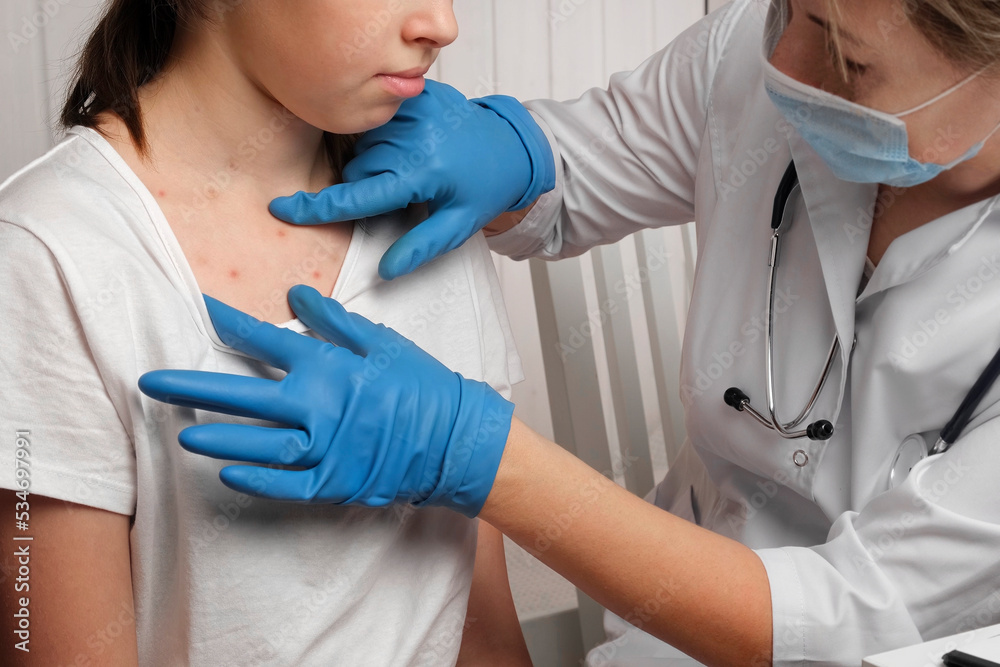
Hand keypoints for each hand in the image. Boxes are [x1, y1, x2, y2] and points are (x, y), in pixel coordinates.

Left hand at [137, 286, 514, 517]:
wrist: (456, 438)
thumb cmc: (422, 385)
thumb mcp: (381, 342)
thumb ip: (333, 319)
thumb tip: (295, 293)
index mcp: (328, 366)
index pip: (265, 340)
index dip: (228, 322)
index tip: (198, 308)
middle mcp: (319, 406)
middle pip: (243, 395)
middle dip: (192, 387)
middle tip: (151, 382)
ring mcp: (325, 448)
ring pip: (257, 445)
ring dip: (218, 438)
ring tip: (182, 434)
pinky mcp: (334, 482)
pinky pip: (286, 486)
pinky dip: (256, 482)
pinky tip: (226, 476)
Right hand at [269, 80, 555, 280]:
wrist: (511, 145)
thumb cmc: (483, 188)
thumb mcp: (458, 225)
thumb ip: (421, 247)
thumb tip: (386, 270)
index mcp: (422, 173)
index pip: (358, 195)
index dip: (317, 207)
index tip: (281, 209)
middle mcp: (414, 138)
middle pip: (357, 170)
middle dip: (367, 187)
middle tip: (403, 191)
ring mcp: (413, 111)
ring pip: (363, 146)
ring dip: (375, 161)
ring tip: (410, 165)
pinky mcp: (415, 95)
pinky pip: (376, 121)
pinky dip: (384, 137)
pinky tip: (410, 143)